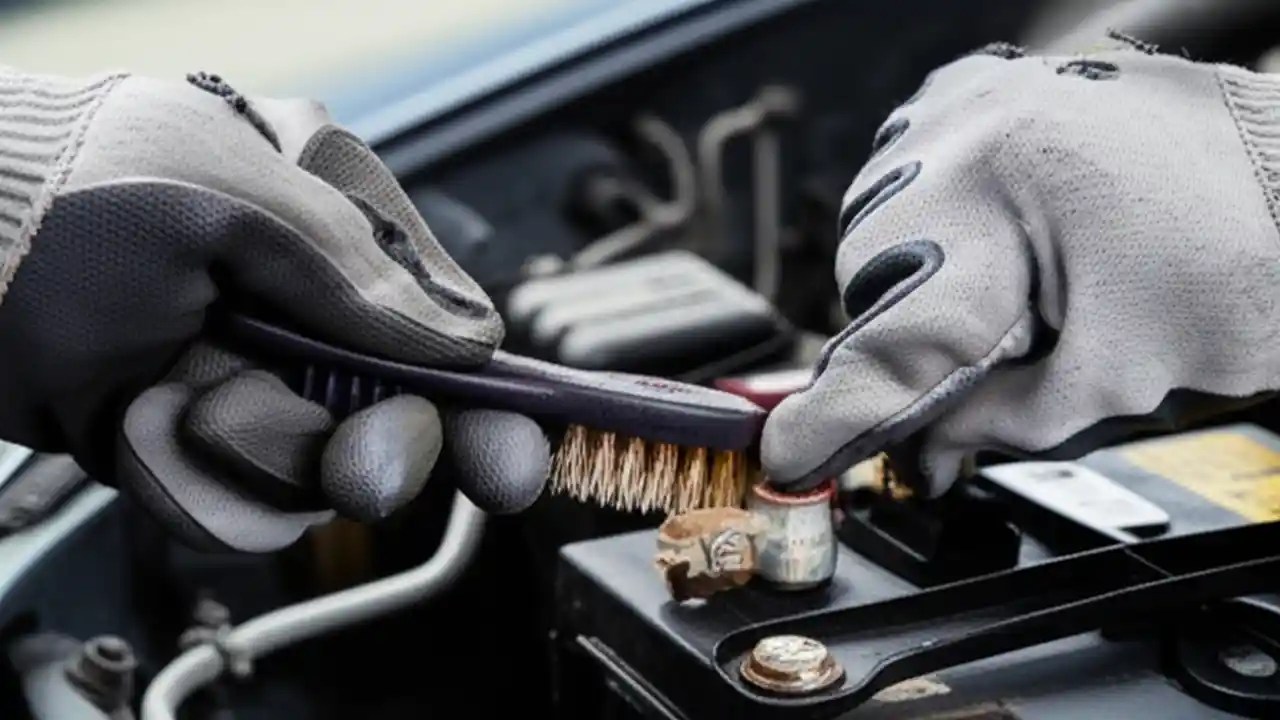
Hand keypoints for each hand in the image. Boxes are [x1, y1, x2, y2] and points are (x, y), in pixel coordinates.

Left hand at [0, 70, 547, 550]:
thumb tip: (466, 342)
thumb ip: (356, 268)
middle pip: (400, 423)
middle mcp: (303, 318)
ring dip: (250, 449)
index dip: (494, 399)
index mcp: (333, 231)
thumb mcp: (222, 192)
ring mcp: (250, 389)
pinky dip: (185, 481)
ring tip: (174, 388)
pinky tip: (141, 418)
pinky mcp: (192, 451)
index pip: (448, 330)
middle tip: (357, 459)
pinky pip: (233, 511)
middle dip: (378, 447)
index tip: (523, 456)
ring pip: (314, 477)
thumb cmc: (61, 183)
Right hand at [762, 42, 1279, 495]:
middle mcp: (970, 131)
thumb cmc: (1244, 259)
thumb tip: (924, 451)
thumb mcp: (1114, 378)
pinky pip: (898, 175)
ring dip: (910, 287)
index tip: (792, 460)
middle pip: (869, 285)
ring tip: (1002, 304)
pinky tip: (979, 246)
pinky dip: (921, 227)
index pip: (887, 339)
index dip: (835, 416)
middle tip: (959, 400)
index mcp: (1004, 198)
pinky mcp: (974, 91)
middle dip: (902, 355)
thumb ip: (996, 422)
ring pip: (873, 230)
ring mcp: (968, 101)